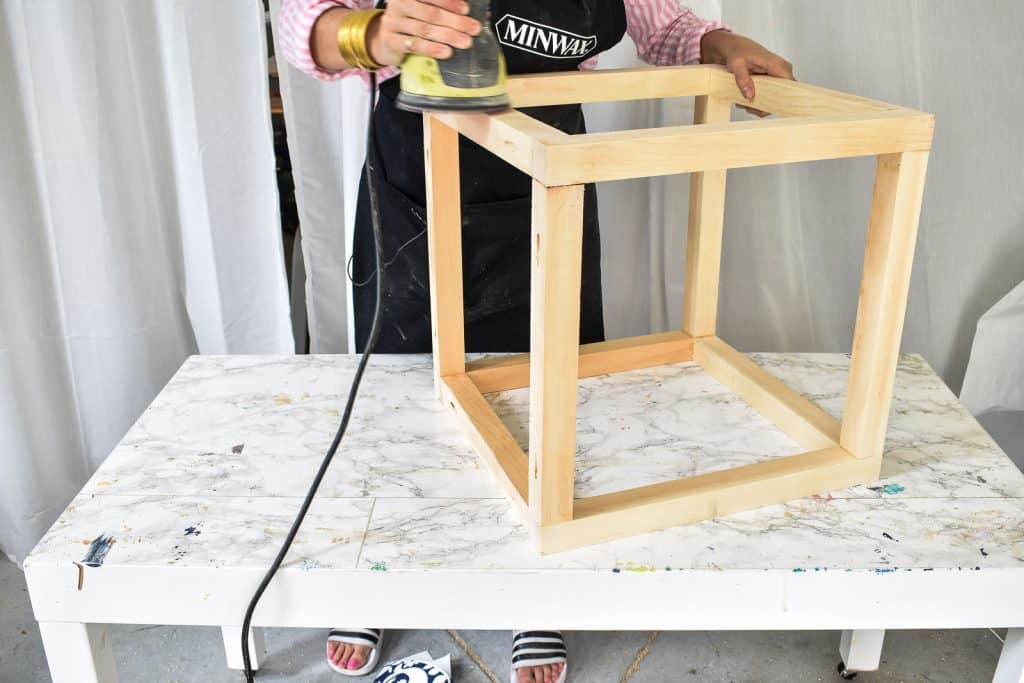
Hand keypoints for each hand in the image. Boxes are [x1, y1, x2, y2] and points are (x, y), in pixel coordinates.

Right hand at [367, 0, 481, 66]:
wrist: (381, 40)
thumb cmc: (408, 23)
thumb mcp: (420, 10)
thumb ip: (438, 8)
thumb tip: (465, 13)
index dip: (449, 3)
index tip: (466, 10)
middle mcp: (399, 5)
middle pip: (431, 13)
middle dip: (455, 22)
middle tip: (473, 29)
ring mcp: (393, 23)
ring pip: (425, 29)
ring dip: (448, 36)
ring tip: (465, 42)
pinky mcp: (391, 41)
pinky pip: (414, 45)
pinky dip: (432, 49)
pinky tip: (446, 52)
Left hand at [699, 30, 794, 116]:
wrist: (735, 47)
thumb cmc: (737, 52)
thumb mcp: (736, 65)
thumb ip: (742, 79)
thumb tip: (749, 95)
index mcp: (777, 64)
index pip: (790, 85)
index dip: (782, 99)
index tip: (767, 108)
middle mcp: (782, 70)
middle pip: (783, 95)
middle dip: (766, 105)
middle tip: (748, 107)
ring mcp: (779, 75)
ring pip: (776, 97)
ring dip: (761, 104)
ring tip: (744, 103)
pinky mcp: (774, 79)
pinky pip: (772, 95)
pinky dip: (760, 100)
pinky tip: (746, 100)